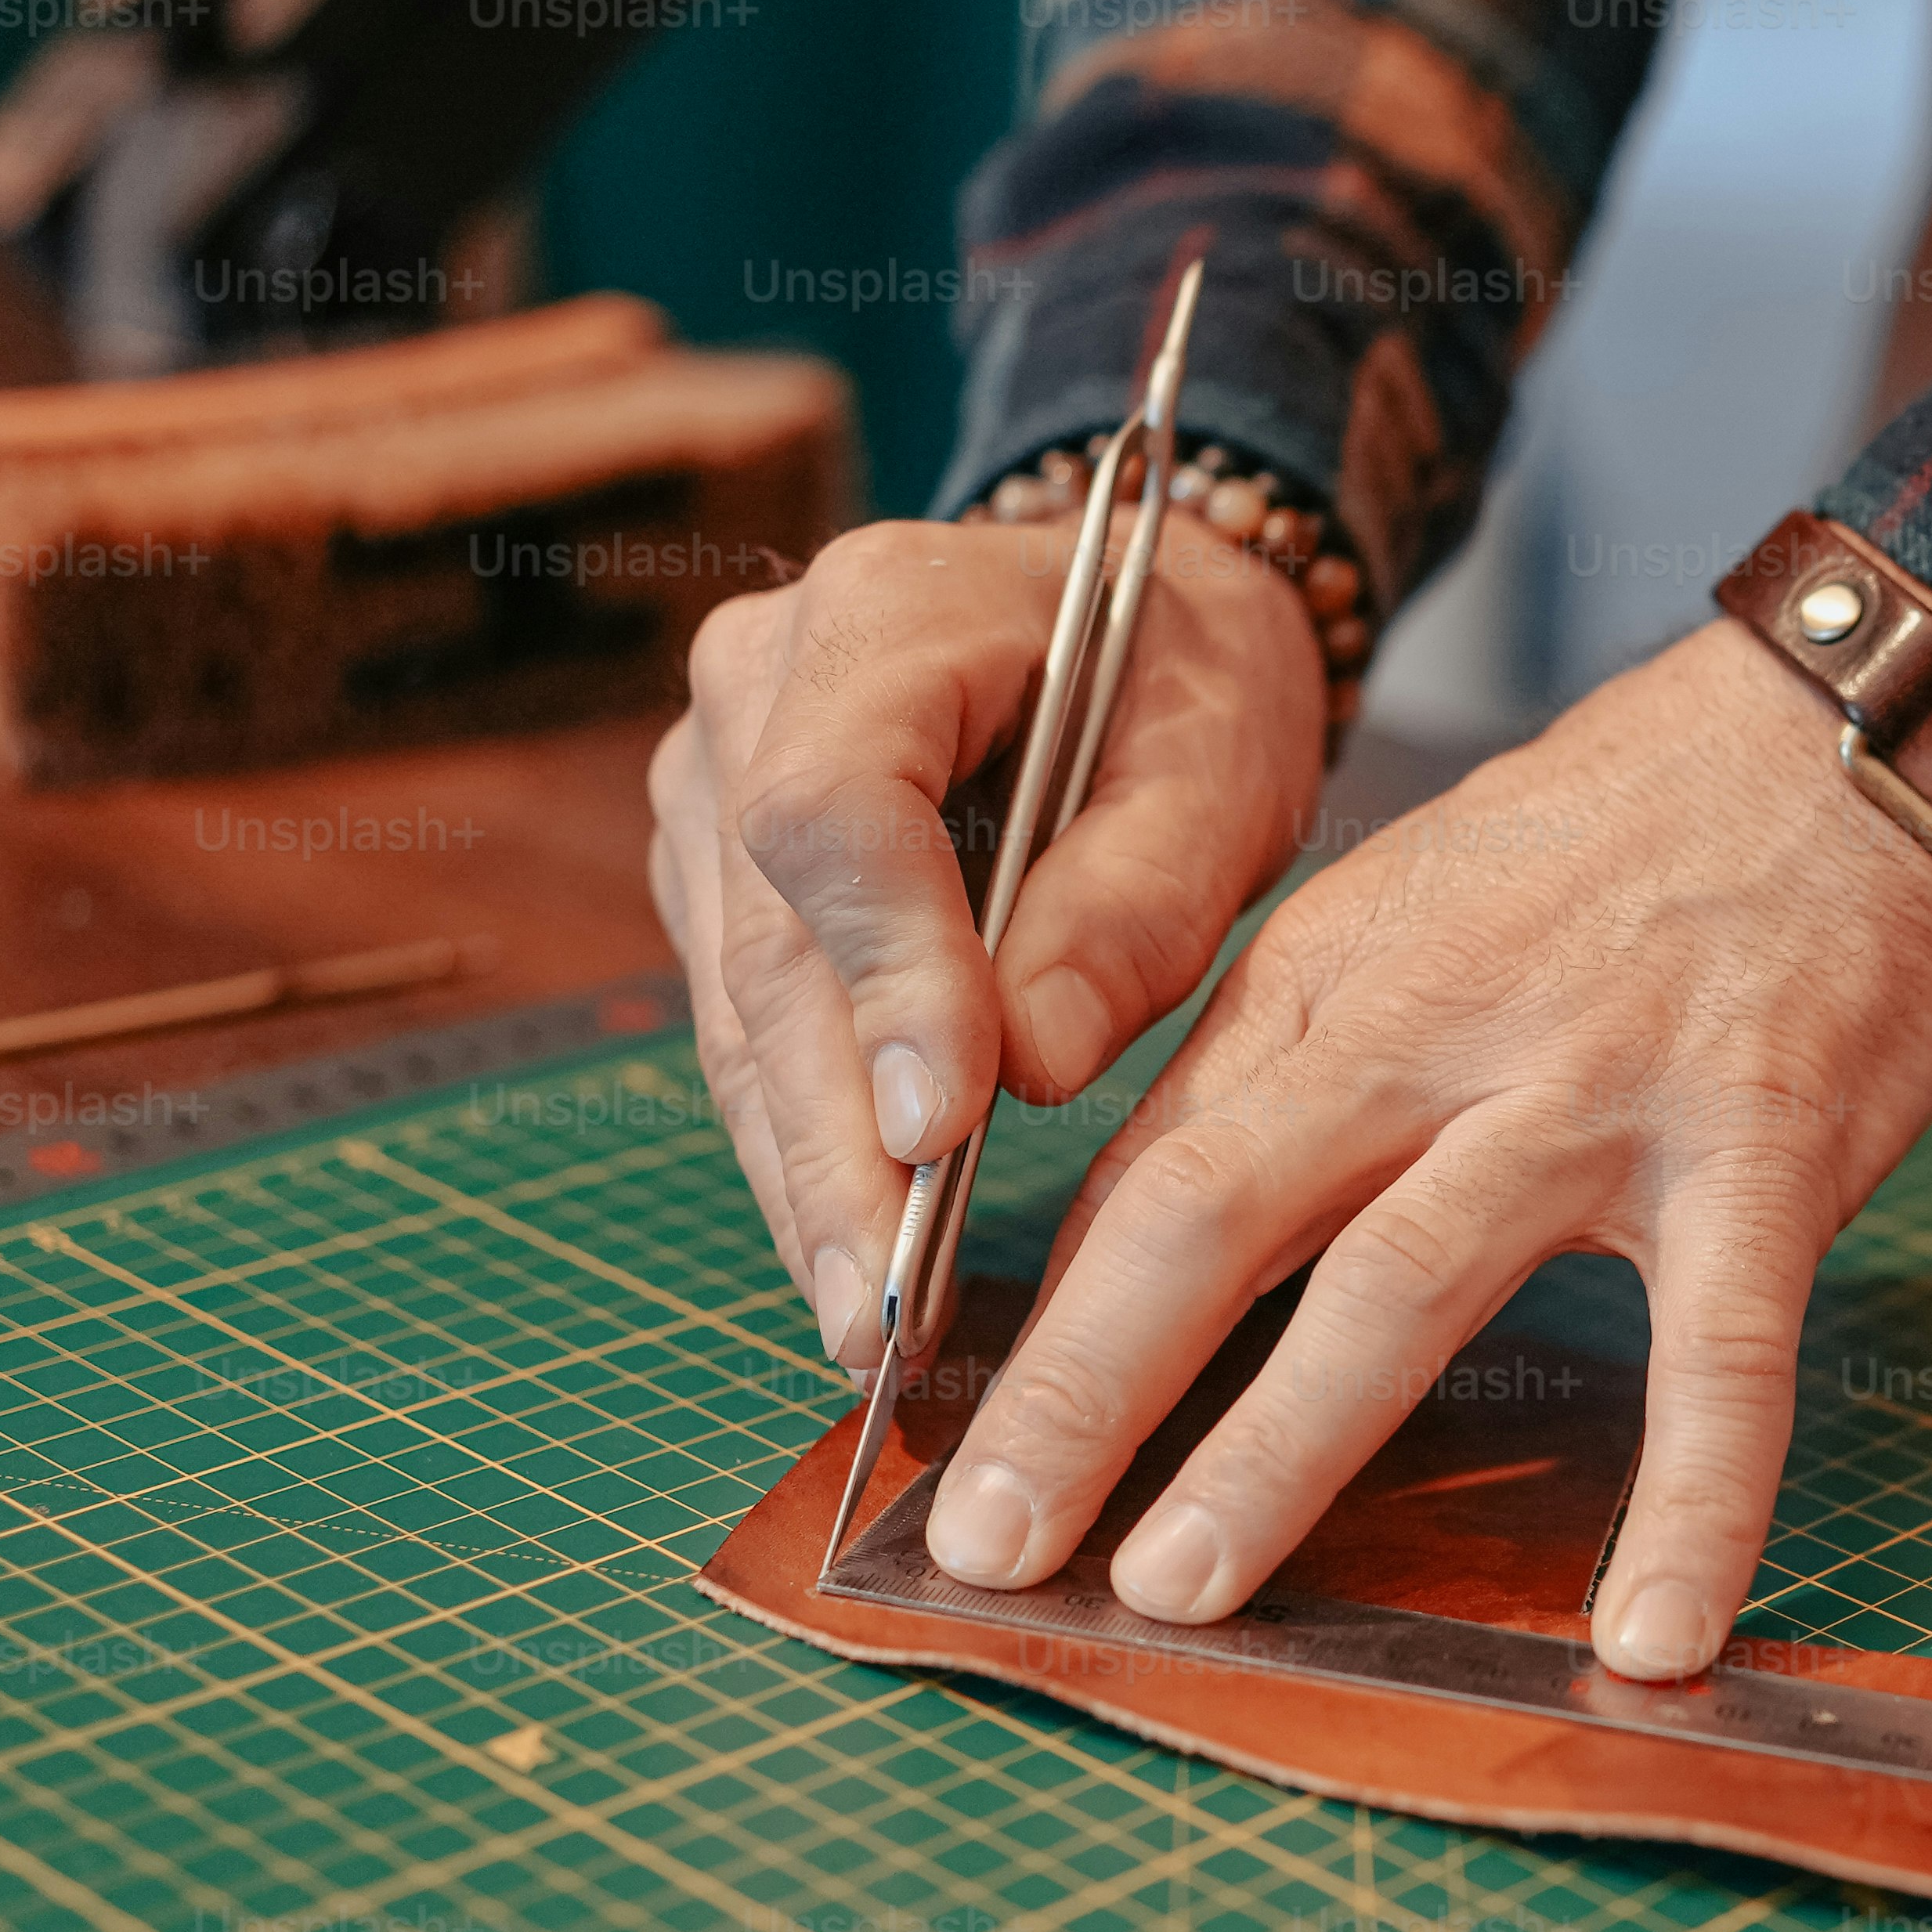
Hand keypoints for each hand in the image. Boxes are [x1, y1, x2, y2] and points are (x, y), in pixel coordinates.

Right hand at [648, 506, 1328, 1365]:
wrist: (1137, 605)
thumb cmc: (1188, 674)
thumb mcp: (1217, 768)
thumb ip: (1128, 907)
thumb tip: (1028, 1070)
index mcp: (879, 614)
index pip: (835, 811)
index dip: (884, 978)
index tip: (944, 1130)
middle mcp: (752, 690)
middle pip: (768, 940)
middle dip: (832, 1140)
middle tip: (885, 1308)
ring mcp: (714, 784)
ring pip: (741, 1009)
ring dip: (804, 1176)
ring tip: (865, 1326)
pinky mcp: (723, 874)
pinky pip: (753, 1026)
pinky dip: (806, 1147)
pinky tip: (854, 1260)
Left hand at [924, 615, 1931, 1678]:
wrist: (1863, 720)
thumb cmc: (1633, 841)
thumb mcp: (1417, 914)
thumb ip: (1290, 1077)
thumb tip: (1139, 1247)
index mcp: (1339, 983)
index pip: (1149, 1168)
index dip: (1040, 1321)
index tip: (947, 1456)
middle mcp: (1441, 1035)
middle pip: (1217, 1215)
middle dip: (1083, 1389)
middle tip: (989, 1545)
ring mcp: (1602, 1095)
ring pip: (1407, 1283)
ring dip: (1279, 1450)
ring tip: (1182, 1594)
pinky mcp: (1769, 1150)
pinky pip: (1724, 1356)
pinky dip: (1691, 1506)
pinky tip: (1647, 1642)